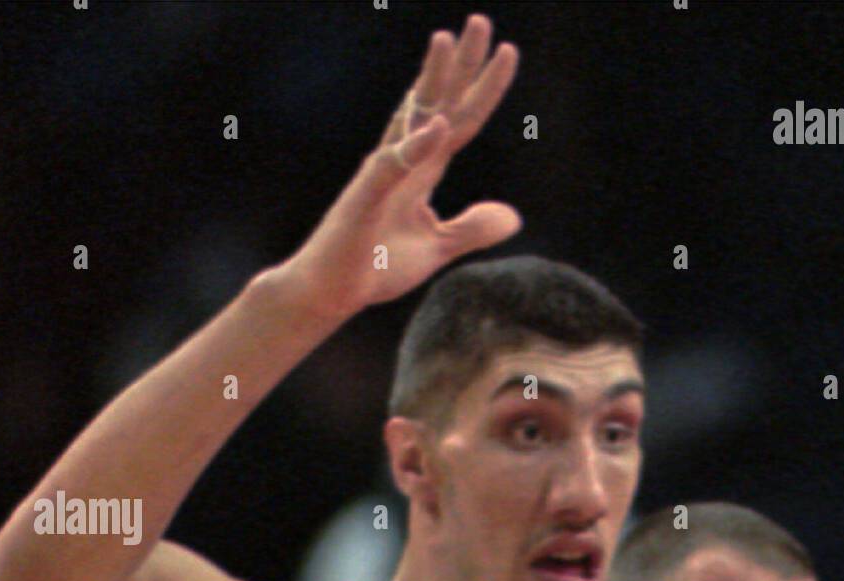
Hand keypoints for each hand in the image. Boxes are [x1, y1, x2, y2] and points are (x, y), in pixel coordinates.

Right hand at [277, 15, 520, 319]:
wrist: (331, 291)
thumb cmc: (375, 266)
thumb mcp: (437, 248)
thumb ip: (471, 229)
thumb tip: (512, 216)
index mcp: (422, 170)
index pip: (461, 120)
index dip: (484, 89)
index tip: (507, 52)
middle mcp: (402, 161)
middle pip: (440, 103)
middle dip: (461, 65)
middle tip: (481, 21)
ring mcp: (382, 174)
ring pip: (411, 118)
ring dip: (431, 80)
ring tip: (448, 39)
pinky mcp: (366, 197)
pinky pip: (393, 166)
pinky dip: (416, 146)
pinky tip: (439, 124)